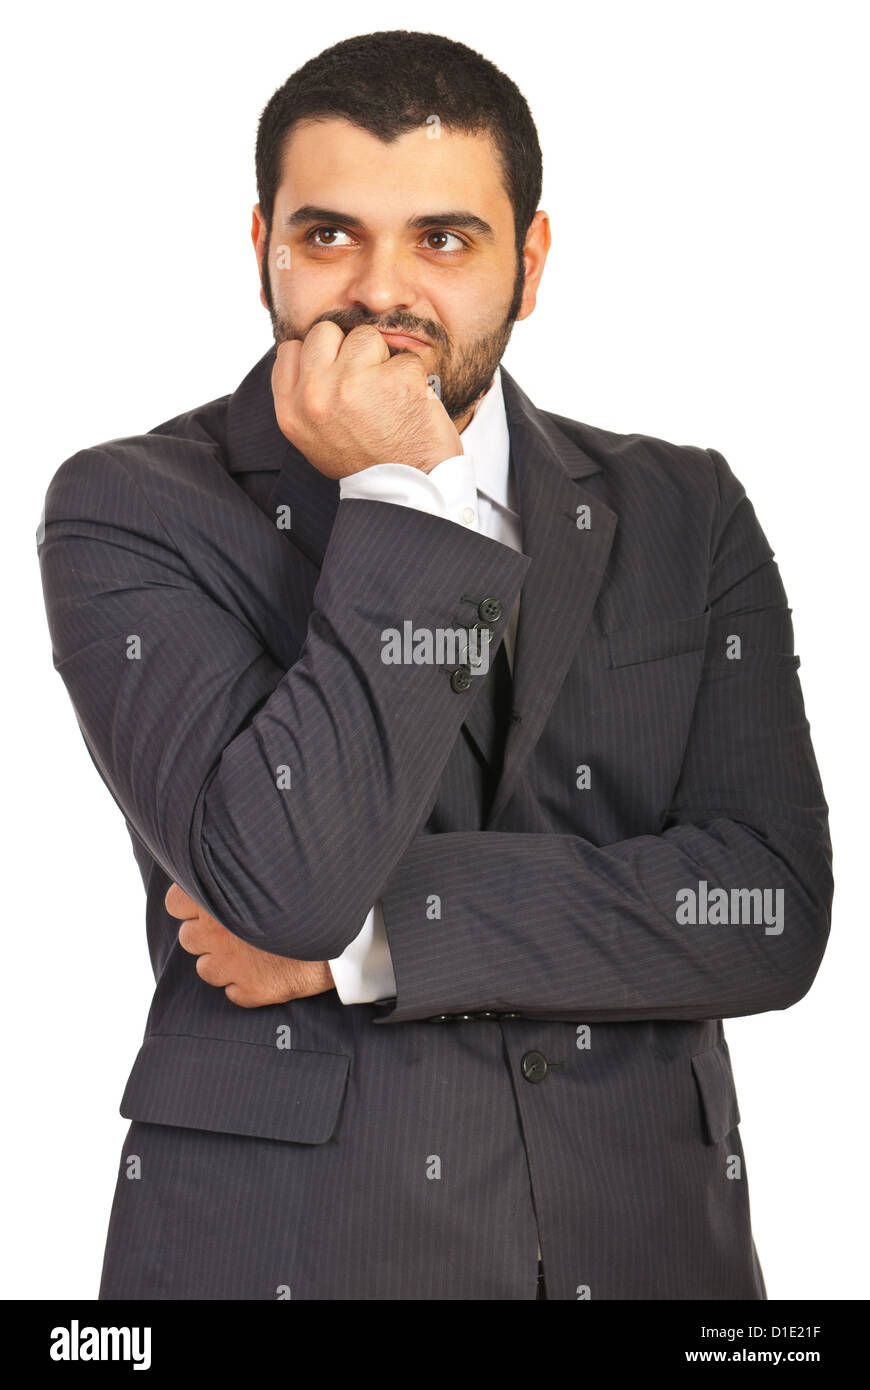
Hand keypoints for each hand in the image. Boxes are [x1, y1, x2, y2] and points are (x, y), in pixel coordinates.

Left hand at [165, 882, 334, 1007]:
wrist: (345, 932)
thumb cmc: (310, 896)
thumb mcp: (271, 874)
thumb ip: (240, 874)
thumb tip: (225, 863)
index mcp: (217, 899)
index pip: (174, 902)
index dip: (189, 904)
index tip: (207, 904)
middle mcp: (216, 933)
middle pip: (187, 938)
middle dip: (205, 934)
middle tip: (232, 928)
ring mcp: (231, 965)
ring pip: (205, 968)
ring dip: (222, 961)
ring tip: (250, 951)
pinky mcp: (251, 991)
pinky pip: (233, 992)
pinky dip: (244, 985)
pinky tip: (264, 971)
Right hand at [271, 321, 461, 477]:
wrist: (407, 491)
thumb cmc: (364, 463)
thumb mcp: (313, 438)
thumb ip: (304, 396)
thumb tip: (305, 353)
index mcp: (291, 411)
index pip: (292, 350)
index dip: (319, 356)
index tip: (337, 376)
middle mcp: (315, 395)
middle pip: (325, 332)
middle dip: (348, 351)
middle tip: (366, 386)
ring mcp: (353, 384)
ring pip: (367, 337)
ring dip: (383, 361)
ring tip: (387, 398)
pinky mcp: (394, 381)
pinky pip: (405, 358)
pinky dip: (413, 379)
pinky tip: (409, 407)